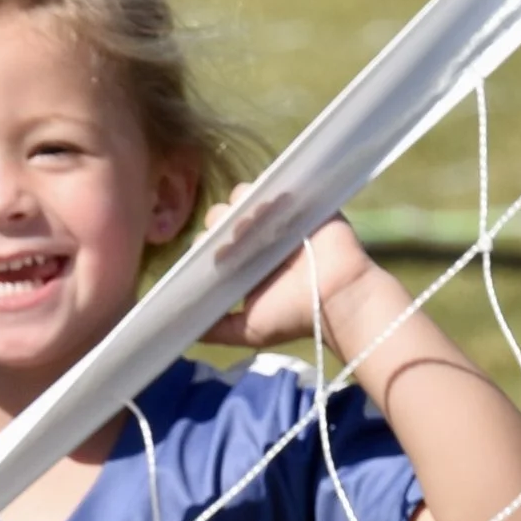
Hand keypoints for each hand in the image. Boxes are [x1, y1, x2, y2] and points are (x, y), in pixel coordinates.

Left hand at [203, 184, 380, 350]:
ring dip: (236, 209)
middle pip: (223, 218)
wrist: (336, 300)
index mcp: (243, 264)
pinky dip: (262, 194)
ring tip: (243, 228)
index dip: (203, 246)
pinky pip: (274, 188)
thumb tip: (184, 332)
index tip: (204, 256)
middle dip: (216, 225)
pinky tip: (260, 211)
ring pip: (243, 199)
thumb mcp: (248, 330)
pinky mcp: (298, 204)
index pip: (212, 245)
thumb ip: (216, 330)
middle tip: (224, 241)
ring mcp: (278, 219)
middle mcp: (258, 239)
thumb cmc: (294, 316)